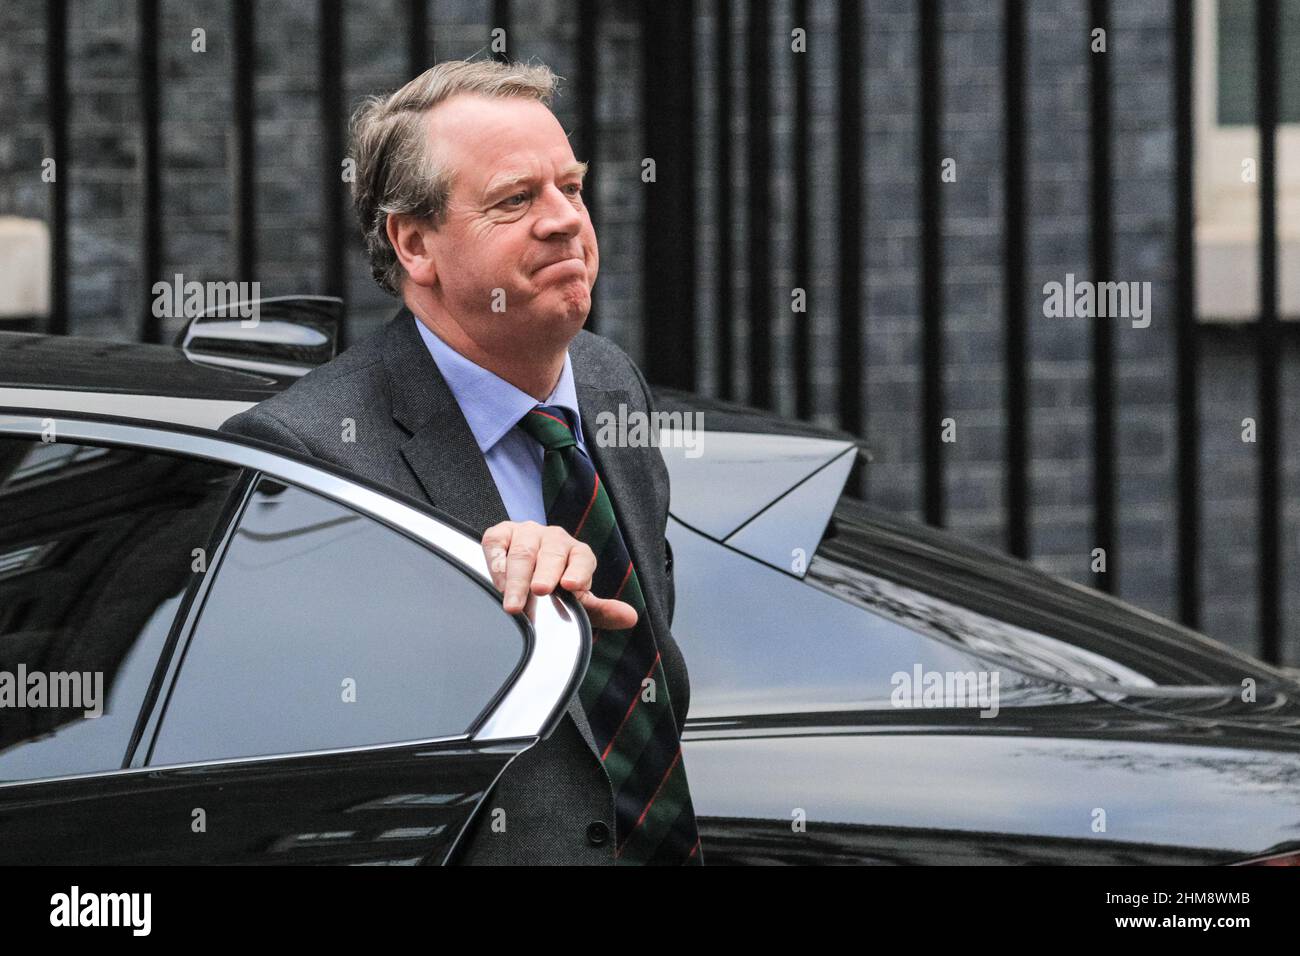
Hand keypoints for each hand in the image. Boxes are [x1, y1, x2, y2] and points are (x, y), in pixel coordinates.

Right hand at [481, 520, 638, 630]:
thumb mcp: (578, 602)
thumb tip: (630, 618)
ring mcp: (526, 534)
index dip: (578, 571)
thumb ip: (601, 610)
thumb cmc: (556, 587)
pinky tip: (499, 581)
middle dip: (545, 573)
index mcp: (578, 554)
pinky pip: (496, 543)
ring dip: (517, 579)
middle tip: (540, 590)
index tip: (571, 586)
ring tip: (513, 604)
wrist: (526, 572)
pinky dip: (496, 562)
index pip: (583, 558)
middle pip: (551, 554)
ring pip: (523, 552)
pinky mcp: (501, 534)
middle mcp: (554, 540)